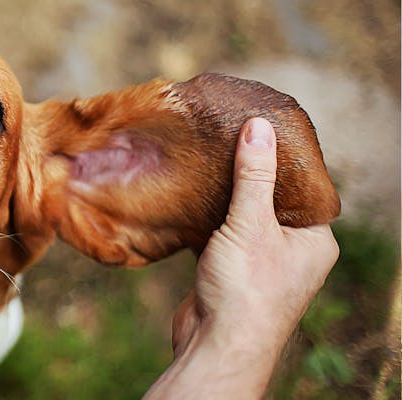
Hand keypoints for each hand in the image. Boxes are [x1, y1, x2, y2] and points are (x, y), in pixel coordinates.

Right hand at [146, 118, 338, 398]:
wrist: (216, 346)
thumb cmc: (245, 291)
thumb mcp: (251, 224)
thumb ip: (254, 175)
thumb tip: (259, 127)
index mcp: (314, 240)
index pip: (303, 187)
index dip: (281, 159)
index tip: (257, 131)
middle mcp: (293, 252)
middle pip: (270, 201)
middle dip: (247, 176)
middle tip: (225, 143)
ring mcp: (260, 264)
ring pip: (243, 219)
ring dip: (224, 199)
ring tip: (204, 166)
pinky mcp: (230, 273)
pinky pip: (220, 236)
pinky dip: (206, 220)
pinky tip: (189, 201)